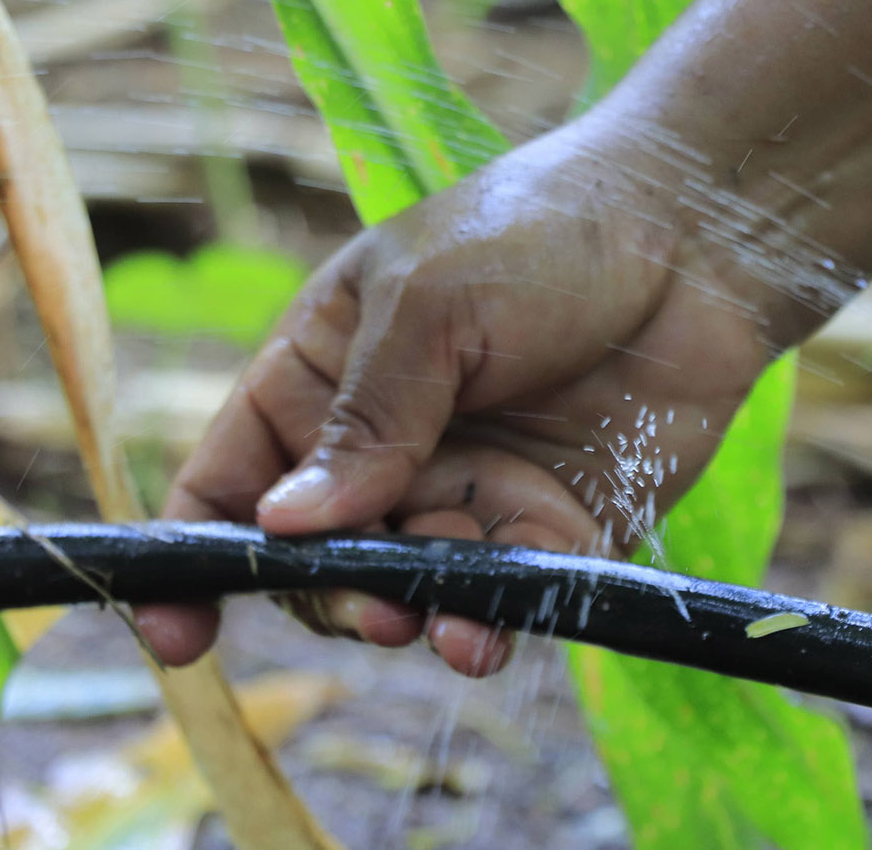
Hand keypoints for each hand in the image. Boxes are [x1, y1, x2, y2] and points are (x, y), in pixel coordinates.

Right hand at [135, 115, 778, 675]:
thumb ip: (364, 420)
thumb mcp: (430, 304)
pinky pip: (501, 600)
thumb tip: (280, 527)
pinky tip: (476, 637)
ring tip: (425, 623)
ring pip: (403, 592)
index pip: (231, 478)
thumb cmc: (539, 234)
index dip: (192, 554)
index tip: (174, 628)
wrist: (697, 238)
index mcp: (321, 376)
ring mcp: (465, 493)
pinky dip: (482, 626)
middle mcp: (384, 450)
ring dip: (402, 618)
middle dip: (321, 595)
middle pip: (313, 560)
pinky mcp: (549, 531)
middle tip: (366, 603)